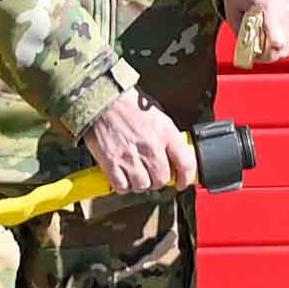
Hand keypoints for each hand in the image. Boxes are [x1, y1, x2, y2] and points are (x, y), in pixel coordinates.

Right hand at [82, 92, 198, 192]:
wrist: (102, 100)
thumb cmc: (128, 106)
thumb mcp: (158, 117)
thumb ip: (168, 139)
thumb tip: (175, 159)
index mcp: (165, 132)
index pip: (185, 164)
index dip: (186, 179)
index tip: (182, 183)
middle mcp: (150, 146)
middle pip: (162, 180)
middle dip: (158, 179)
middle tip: (152, 172)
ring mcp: (130, 156)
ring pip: (143, 186)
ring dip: (140, 182)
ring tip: (135, 172)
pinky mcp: (112, 162)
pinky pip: (122, 187)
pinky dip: (123, 185)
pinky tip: (122, 174)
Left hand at [222, 0, 288, 67]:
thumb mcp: (232, 9)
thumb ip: (241, 32)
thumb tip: (248, 51)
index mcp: (269, 7)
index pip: (277, 43)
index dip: (266, 56)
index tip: (255, 54)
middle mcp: (288, 9)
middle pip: (284, 49)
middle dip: (269, 54)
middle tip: (256, 49)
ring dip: (277, 48)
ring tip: (263, 38)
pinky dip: (284, 38)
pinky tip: (272, 29)